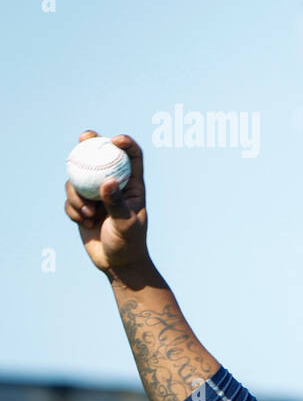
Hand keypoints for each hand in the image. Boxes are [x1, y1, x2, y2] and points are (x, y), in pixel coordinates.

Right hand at [64, 131, 149, 277]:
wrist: (117, 263)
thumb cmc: (129, 243)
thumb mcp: (126, 223)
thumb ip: (116, 203)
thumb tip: (108, 182)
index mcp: (133, 186)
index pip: (132, 158)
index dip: (125, 143)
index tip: (114, 139)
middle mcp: (114, 187)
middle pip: (101, 158)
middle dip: (91, 144)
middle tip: (84, 137)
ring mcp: (97, 196)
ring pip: (79, 180)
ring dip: (77, 194)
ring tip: (87, 213)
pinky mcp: (82, 207)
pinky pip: (70, 200)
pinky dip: (73, 209)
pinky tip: (83, 222)